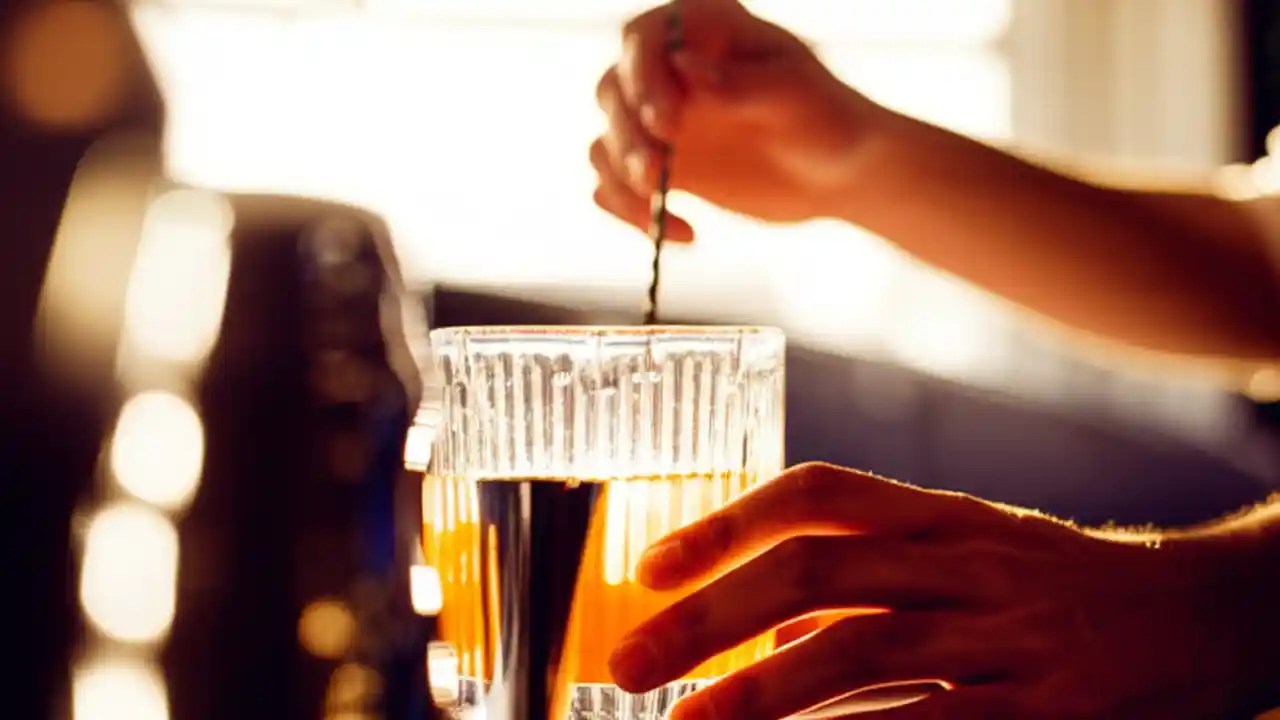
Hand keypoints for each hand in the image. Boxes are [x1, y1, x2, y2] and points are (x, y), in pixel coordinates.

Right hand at [591, 0, 888, 239]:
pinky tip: (684, 230)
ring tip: (662, 205)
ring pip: (607, 141)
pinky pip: (614, 186)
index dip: (642, 76)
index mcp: (704, 29)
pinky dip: (631, 212)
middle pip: (613, 90)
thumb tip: (684, 68)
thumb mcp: (794, 97)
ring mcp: (659, 118)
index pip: (643, 37)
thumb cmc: (828, 120)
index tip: (667, 122)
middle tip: (655, 173)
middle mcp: (670, 69)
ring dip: (621, 176)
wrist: (838, 173)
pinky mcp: (657, 165)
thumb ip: (739, 84)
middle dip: (626, 135)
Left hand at [607, 462, 1270, 718]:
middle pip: (815, 567)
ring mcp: (1003, 633)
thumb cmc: (1063, 587)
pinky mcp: (1045, 708)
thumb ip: (873, 591)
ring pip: (861, 644)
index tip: (652, 564)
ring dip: (759, 687)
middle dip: (709, 612)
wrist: (1208, 614)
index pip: (815, 493)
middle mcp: (963, 560)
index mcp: (941, 515)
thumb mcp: (971, 557)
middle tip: (628, 657)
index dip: (725, 523)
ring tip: (686, 719)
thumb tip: (763, 644)